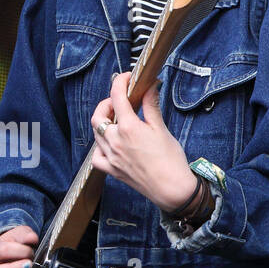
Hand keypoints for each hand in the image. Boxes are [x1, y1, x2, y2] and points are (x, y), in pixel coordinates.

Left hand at [91, 73, 197, 211]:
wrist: (172, 189)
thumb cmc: (171, 160)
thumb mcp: (161, 128)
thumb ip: (151, 105)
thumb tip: (150, 86)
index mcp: (128, 128)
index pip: (117, 97)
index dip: (120, 82)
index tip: (126, 78)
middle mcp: (115, 141)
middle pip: (98, 115)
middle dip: (106, 103)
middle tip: (119, 101)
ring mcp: (111, 157)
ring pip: (96, 134)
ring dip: (103, 123)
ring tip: (117, 120)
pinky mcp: (112, 170)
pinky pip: (96, 156)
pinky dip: (100, 147)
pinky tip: (109, 144)